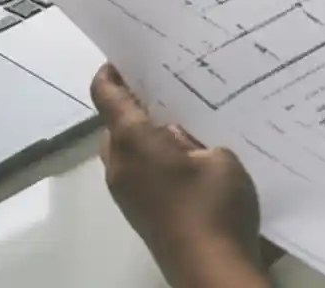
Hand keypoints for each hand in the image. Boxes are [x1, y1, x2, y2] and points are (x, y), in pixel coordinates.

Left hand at [90, 64, 267, 287]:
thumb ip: (193, 138)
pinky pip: (135, 173)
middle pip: (113, 123)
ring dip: (142, 137)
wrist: (210, 270)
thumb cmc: (214, 206)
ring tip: (179, 124)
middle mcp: (118, 163)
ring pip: (124, 151)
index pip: (105, 93)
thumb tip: (174, 139)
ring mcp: (124, 192)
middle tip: (165, 90)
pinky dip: (150, 160)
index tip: (124, 58)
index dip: (110, 72)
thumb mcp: (218, 158)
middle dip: (133, 106)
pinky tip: (184, 161)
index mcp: (131, 139)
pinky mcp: (137, 212)